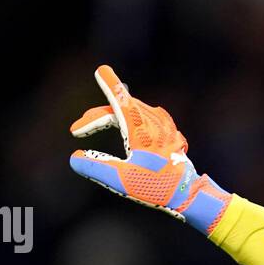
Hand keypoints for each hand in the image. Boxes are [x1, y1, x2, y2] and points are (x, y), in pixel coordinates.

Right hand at [69, 65, 232, 235]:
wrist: (188, 194)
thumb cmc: (156, 187)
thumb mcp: (120, 179)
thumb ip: (95, 166)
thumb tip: (75, 157)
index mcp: (141, 127)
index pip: (120, 99)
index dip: (109, 84)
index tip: (101, 70)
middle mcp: (154, 121)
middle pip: (120, 109)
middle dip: (97, 117)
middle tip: (78, 130)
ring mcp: (164, 126)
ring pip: (133, 113)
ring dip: (112, 118)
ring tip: (94, 127)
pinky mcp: (170, 134)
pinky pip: (145, 119)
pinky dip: (128, 122)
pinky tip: (125, 132)